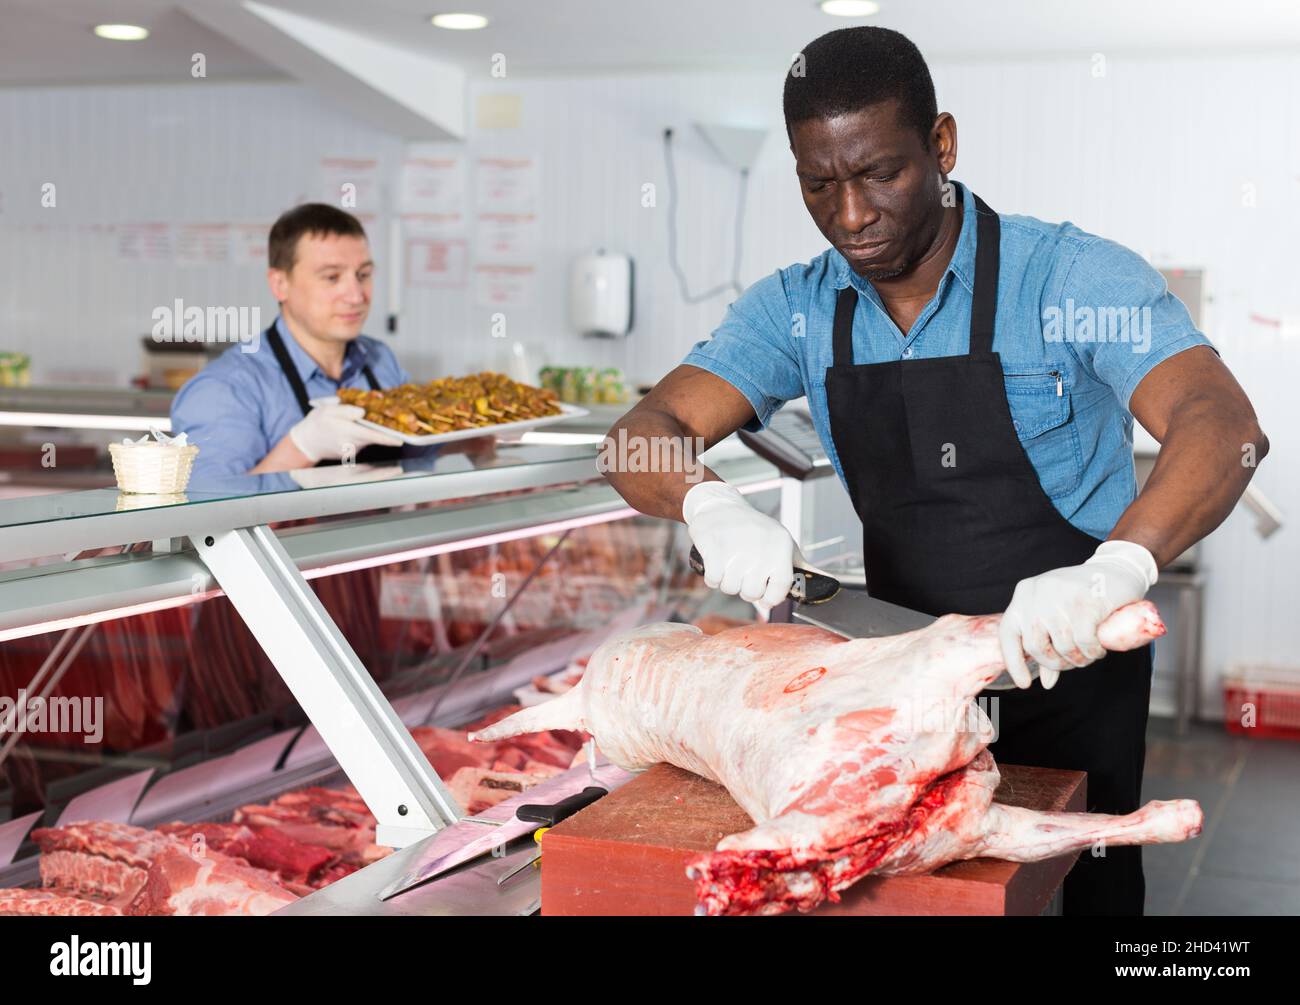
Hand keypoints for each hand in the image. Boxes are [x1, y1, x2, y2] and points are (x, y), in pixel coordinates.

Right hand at [288, 403, 402, 462]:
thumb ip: (346, 410)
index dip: (387, 438)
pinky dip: (364, 435)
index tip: (400, 440)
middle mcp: (350, 443)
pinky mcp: (351, 453)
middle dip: (385, 432)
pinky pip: (362, 442)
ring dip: (372, 432)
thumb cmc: (316, 423)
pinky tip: (359, 428)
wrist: (306, 442)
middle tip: (395, 424)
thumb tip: (362, 412)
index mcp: (346, 431)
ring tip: (369, 421)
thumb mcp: (327, 410)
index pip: (371, 436)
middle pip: (373, 437)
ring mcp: (351, 450)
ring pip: (368, 439)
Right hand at [682, 480, 797, 611]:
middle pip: (751, 592)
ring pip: (730, 588)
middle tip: (743, 575)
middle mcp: (760, 549)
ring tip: (730, 565)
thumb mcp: (782, 541)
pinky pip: (712, 581)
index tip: (765, 599)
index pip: (781, 587)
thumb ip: (800, 565)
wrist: (721, 506)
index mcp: (780, 548)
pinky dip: (712, 577)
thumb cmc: (754, 529)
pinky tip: (716, 564)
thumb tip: (827, 583)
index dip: (771, 598)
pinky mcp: (713, 548)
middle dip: (745, 589)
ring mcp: (736, 549)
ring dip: (727, 582)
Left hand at [998, 540, 1157, 689]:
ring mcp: (1060, 596)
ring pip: (1062, 646)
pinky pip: (1084, 641)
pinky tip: (1099, 649)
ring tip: (1089, 655)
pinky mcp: (1085, 602)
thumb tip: (1045, 682)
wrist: (1118, 569)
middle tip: (1073, 662)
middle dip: (1055, 663)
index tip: (1024, 684)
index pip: (1008, 633)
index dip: (1013, 662)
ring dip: (1078, 659)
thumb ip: (1047, 644)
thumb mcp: (1057, 614)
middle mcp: (1037, 593)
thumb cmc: (1082, 596)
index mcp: (1024, 594)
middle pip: (1035, 645)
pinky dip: (1092, 652)